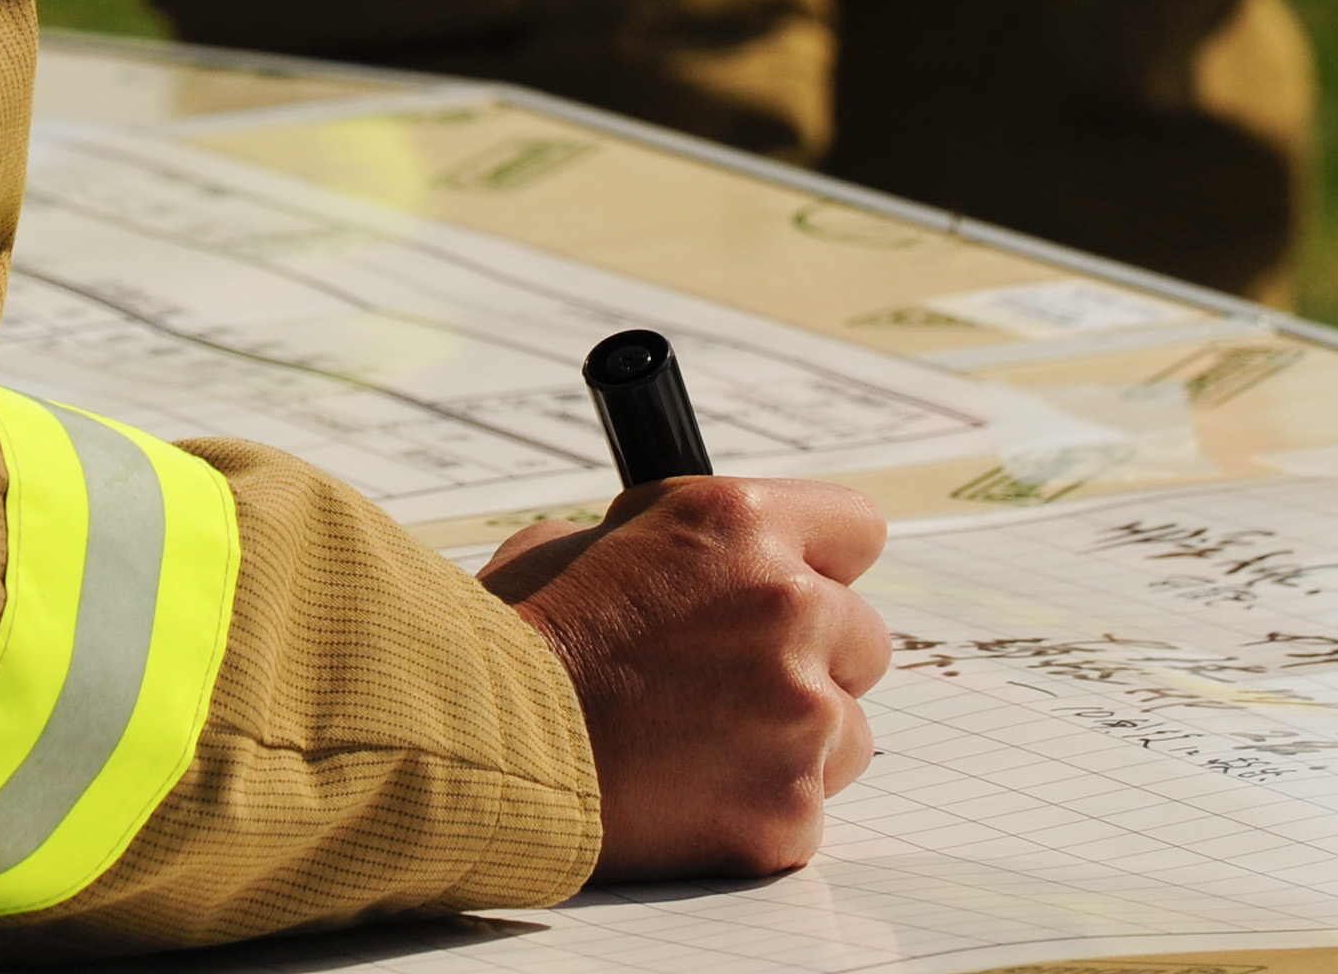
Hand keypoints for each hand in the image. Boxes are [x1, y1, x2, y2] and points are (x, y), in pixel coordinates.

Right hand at [477, 478, 891, 878]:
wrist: (475, 748)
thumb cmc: (509, 644)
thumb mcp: (575, 543)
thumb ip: (659, 545)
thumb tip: (684, 564)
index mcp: (740, 525)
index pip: (856, 530)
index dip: (820, 564)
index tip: (794, 588)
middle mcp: (789, 608)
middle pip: (863, 638)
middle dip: (809, 660)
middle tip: (731, 685)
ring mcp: (799, 715)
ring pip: (848, 732)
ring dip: (794, 740)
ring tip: (701, 749)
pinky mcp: (788, 811)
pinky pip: (806, 812)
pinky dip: (758, 812)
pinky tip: (688, 800)